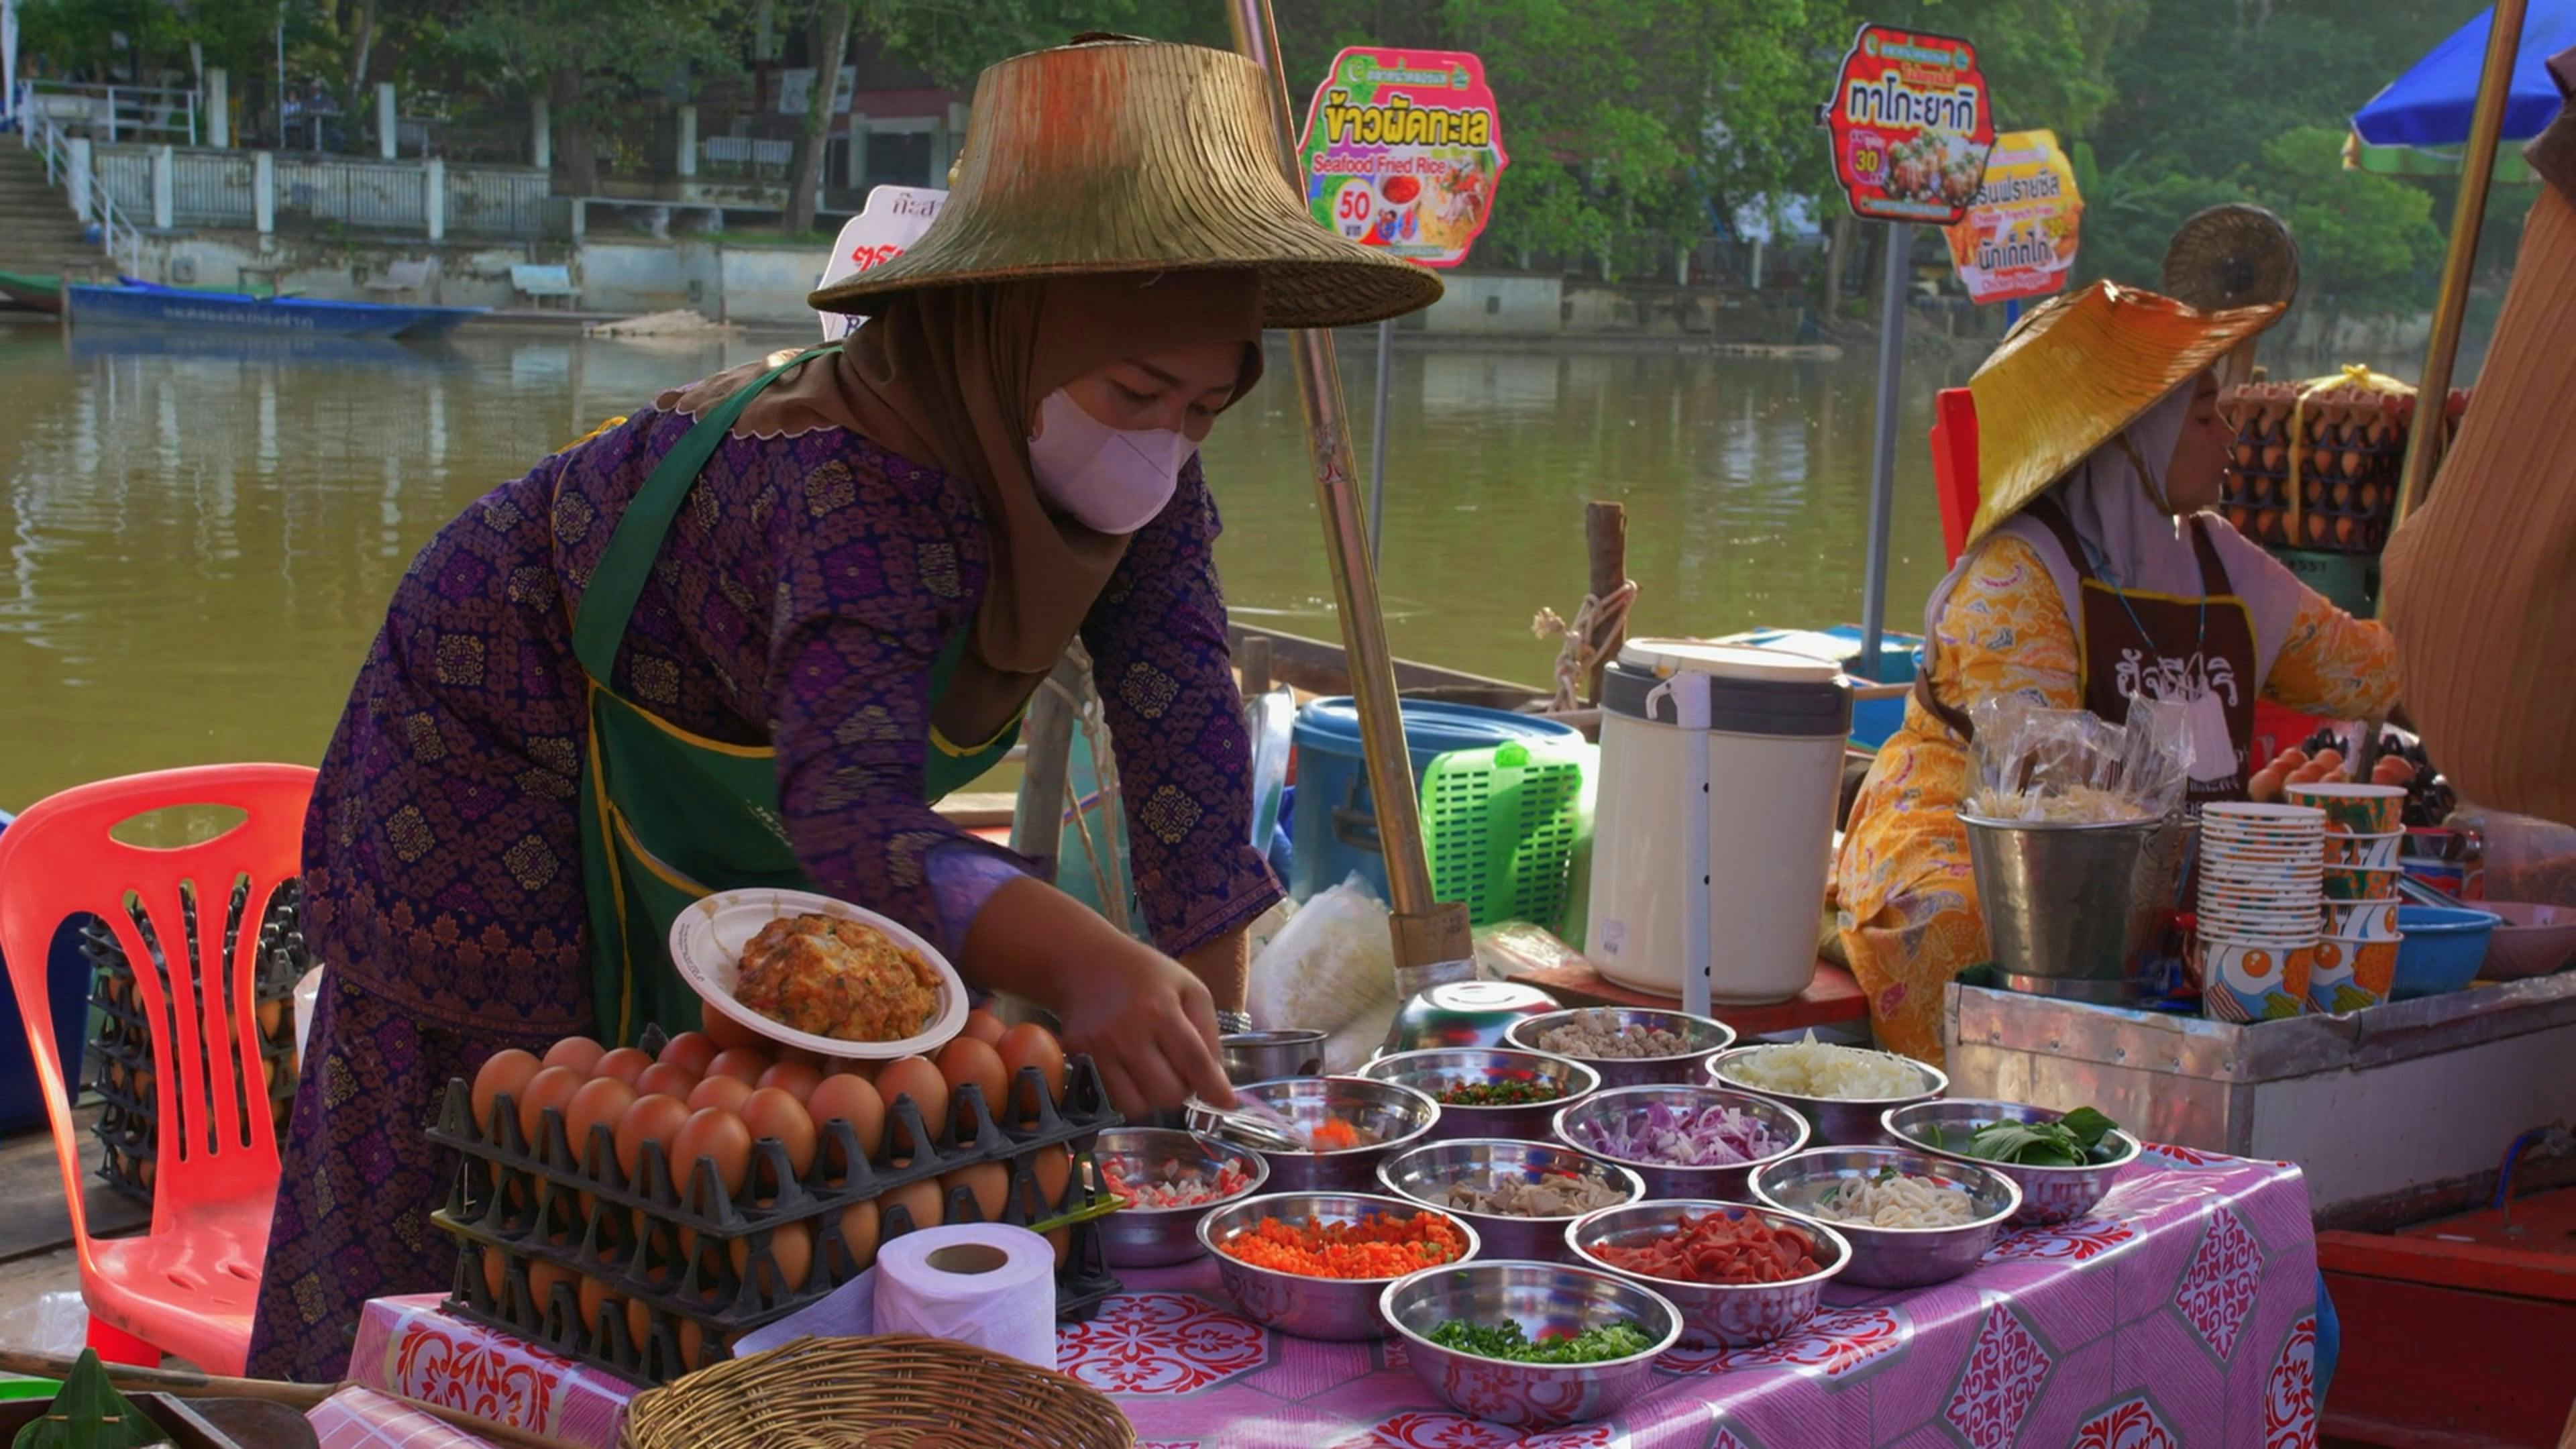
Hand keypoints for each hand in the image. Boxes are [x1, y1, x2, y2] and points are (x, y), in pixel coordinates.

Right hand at [959, 875, 1236, 1117]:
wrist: (1083, 963)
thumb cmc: (1144, 974)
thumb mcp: (1188, 987)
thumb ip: (1208, 1031)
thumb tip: (1216, 1078)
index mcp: (1160, 1010)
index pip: (1194, 1062)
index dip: (1213, 1088)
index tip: (1225, 1102)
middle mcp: (1128, 1033)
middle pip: (1168, 1093)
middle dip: (1182, 1089)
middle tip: (1180, 1072)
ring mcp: (1099, 1049)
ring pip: (1139, 1106)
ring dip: (1154, 1097)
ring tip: (1155, 1074)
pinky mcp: (1077, 1059)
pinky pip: (1111, 1101)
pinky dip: (1128, 1096)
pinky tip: (1132, 1074)